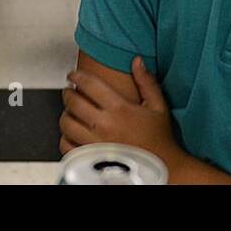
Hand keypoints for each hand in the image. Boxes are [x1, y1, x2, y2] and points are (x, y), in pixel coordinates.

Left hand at [59, 56, 183, 171]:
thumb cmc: (160, 140)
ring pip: (66, 123)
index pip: (89, 84)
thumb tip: (137, 61)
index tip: (73, 75)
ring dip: (66, 115)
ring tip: (70, 113)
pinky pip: (67, 146)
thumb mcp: (158, 107)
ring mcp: (96, 144)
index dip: (76, 75)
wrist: (164, 170)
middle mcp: (106, 125)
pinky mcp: (91, 160)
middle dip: (68, 93)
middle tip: (70, 92)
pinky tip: (72, 134)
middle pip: (73, 101)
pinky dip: (65, 138)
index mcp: (120, 109)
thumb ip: (147, 82)